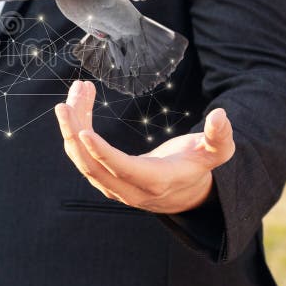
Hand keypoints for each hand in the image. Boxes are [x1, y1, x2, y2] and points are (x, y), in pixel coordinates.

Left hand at [54, 80, 234, 213]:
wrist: (183, 193)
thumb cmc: (198, 166)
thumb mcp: (215, 153)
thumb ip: (219, 137)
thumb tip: (221, 115)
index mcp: (156, 182)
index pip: (124, 169)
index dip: (103, 154)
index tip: (84, 132)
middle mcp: (130, 189)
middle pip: (93, 166)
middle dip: (75, 135)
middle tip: (64, 104)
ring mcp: (113, 187)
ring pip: (83, 160)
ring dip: (73, 127)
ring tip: (75, 93)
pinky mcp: (103, 179)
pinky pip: (83, 157)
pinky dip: (76, 131)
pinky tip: (77, 105)